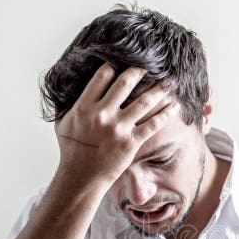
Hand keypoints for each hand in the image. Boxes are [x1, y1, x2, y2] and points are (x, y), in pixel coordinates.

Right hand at [53, 62, 180, 187]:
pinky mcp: (131, 142)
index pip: (102, 77)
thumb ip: (69, 103)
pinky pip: (153, 124)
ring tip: (169, 82)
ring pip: (144, 102)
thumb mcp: (63, 122)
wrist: (81, 177)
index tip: (124, 61)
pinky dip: (166, 114)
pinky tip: (175, 106)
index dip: (115, 66)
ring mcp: (118, 128)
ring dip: (159, 90)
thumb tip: (70, 85)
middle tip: (150, 65)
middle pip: (125, 83)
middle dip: (140, 71)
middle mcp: (102, 115)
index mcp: (84, 107)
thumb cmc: (71, 149)